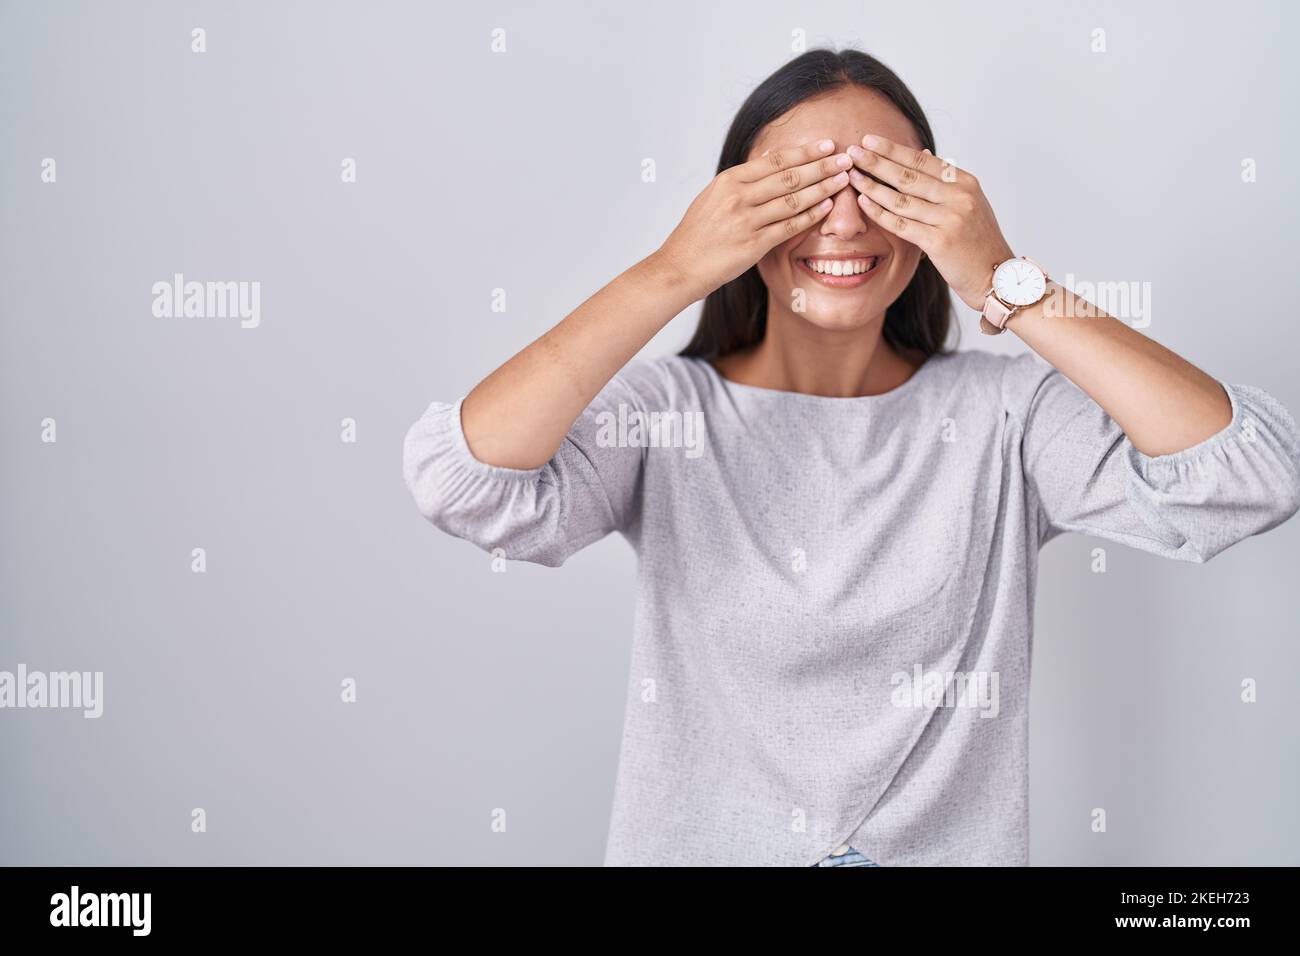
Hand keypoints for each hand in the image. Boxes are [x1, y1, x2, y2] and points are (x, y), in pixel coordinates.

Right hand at [655, 139, 852, 301]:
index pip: (775, 160)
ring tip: (843, 180)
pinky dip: (810, 215)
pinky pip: (789, 226)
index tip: (827, 145)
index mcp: (729, 180)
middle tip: (846, 158)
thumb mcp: (713, 196)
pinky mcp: (753, 244)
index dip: (805, 152)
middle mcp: (738, 197)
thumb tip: (770, 157)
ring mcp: (746, 221)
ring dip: (822, 188)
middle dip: (822, 165)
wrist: (679, 266)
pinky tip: (826, 207)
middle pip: (789, 176)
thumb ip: (742, 180)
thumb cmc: (697, 233)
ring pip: (793, 199)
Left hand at [846, 135, 1014, 310]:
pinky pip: (901, 224)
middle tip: (853, 151)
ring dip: (873, 186)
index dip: (894, 149)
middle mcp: (959, 197)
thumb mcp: (969, 204)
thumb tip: (922, 152)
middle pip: (909, 175)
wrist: (996, 277)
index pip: (923, 161)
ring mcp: (950, 219)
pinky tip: (863, 202)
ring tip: (852, 176)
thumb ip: (945, 181)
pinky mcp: (939, 243)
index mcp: (966, 184)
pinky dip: (880, 212)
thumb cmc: (978, 242)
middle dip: (877, 162)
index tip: (870, 139)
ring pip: (902, 199)